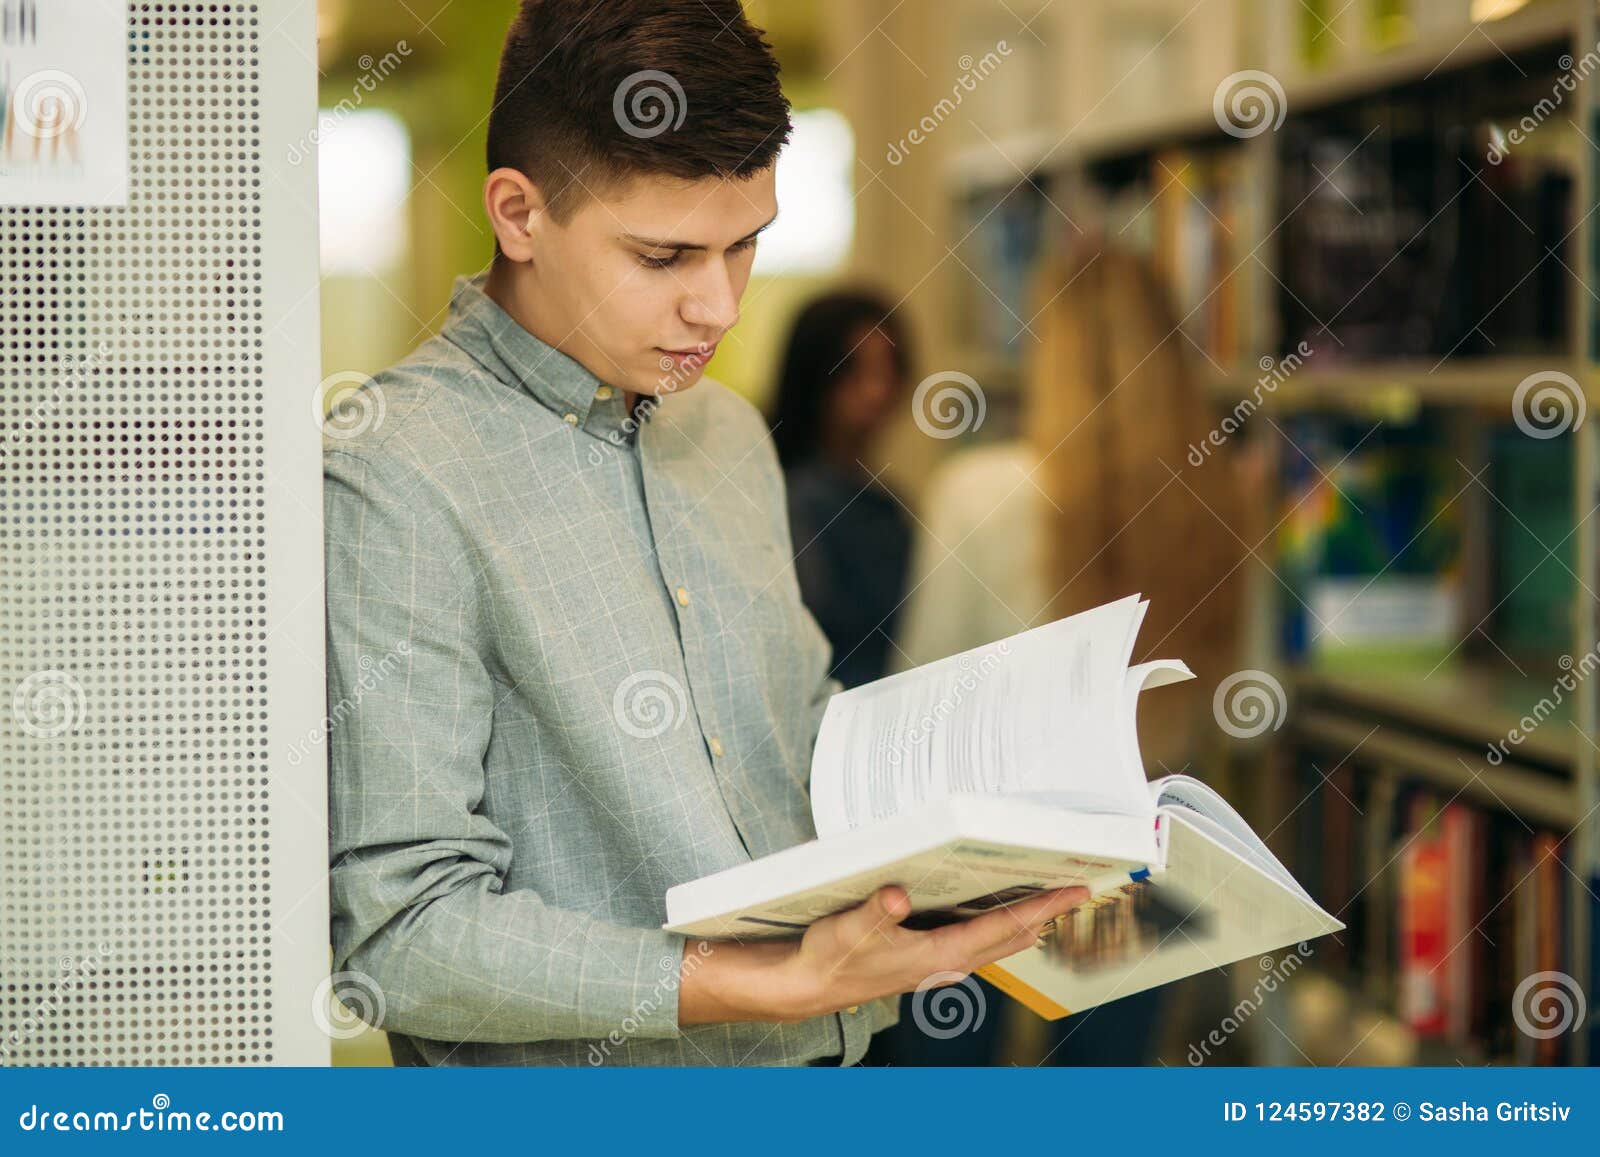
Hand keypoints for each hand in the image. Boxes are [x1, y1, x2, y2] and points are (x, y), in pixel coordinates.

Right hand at [677, 884, 1089, 1025]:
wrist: (807, 985)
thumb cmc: (830, 957)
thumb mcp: (849, 928)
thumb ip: (874, 911)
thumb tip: (896, 894)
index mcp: (940, 953)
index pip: (1004, 927)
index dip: (1042, 907)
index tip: (1075, 889)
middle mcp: (947, 961)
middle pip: (1011, 935)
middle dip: (1046, 911)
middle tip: (1078, 886)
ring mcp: (938, 960)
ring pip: (996, 939)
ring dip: (1024, 917)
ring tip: (1049, 893)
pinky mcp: (925, 954)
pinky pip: (975, 936)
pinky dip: (996, 921)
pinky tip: (994, 903)